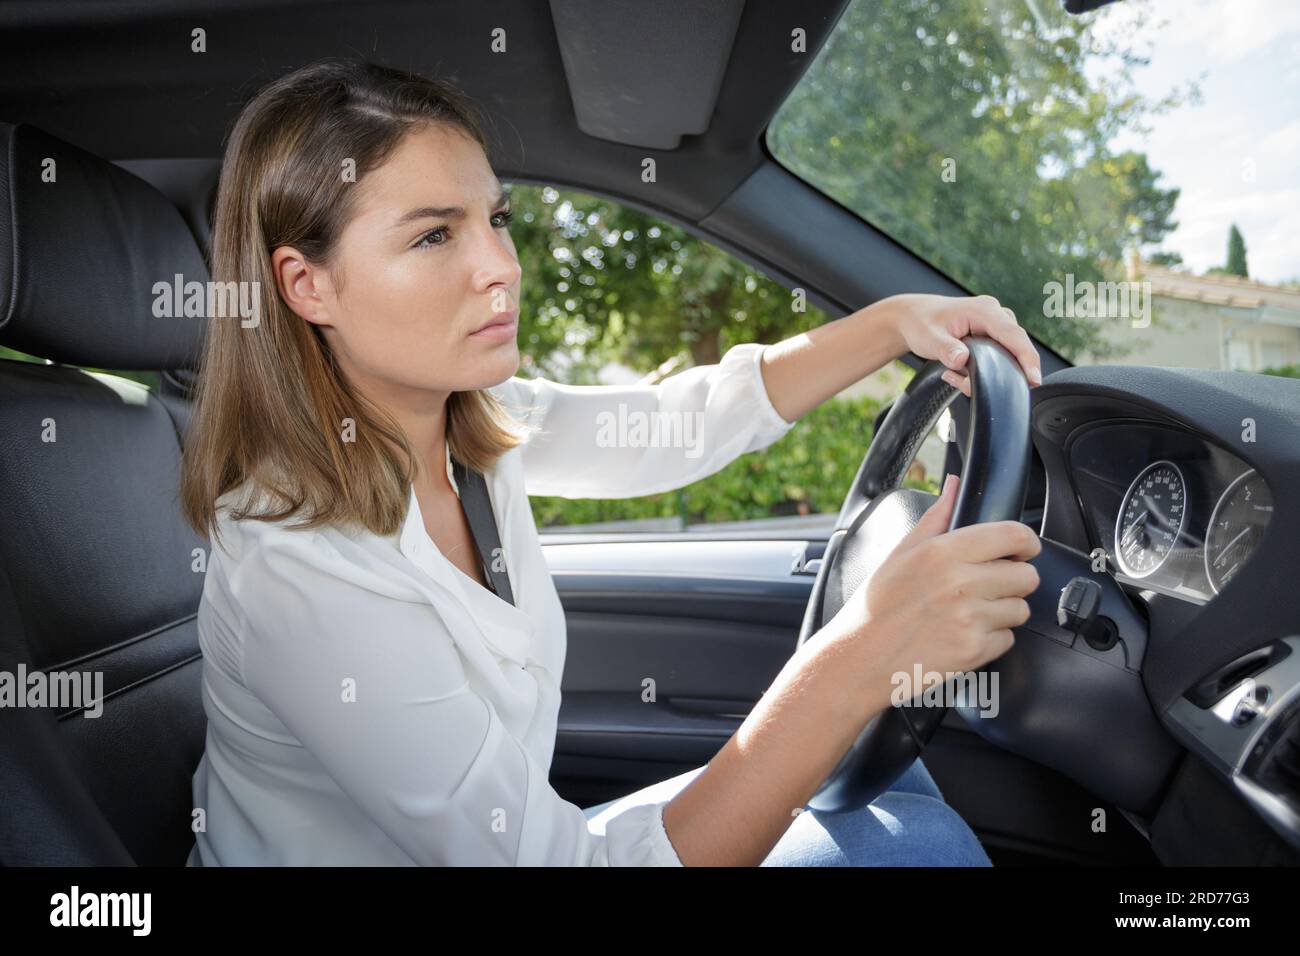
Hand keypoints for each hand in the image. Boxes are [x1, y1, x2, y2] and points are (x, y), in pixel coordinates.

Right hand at [821, 474, 1040, 707]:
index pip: (1012, 535)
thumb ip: (936, 517)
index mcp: (942, 553)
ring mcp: (970, 620)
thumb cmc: (876, 607)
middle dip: (1013, 580)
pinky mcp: (974, 651)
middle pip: (1026, 576)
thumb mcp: (899, 553)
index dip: (1025, 542)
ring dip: (1003, 611)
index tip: (1022, 549)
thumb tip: (954, 485)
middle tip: (987, 586)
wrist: (860, 658)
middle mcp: (960, 584)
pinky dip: (991, 640)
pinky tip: (962, 635)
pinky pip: (1007, 639)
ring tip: (969, 613)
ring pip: (1020, 609)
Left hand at [879, 293, 1042, 395]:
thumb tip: (962, 360)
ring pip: (1007, 356)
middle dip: (1000, 373)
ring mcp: (997, 324)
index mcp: (985, 310)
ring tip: (953, 374)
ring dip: (987, 372)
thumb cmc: (921, 323)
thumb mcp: (929, 338)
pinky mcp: (994, 334)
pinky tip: (957, 372)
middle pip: (1016, 348)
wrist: (914, 316)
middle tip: (965, 385)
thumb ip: (946, 349)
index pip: (1014, 336)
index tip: (1033, 381)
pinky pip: (998, 357)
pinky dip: (982, 370)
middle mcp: (996, 314)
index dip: (1027, 359)